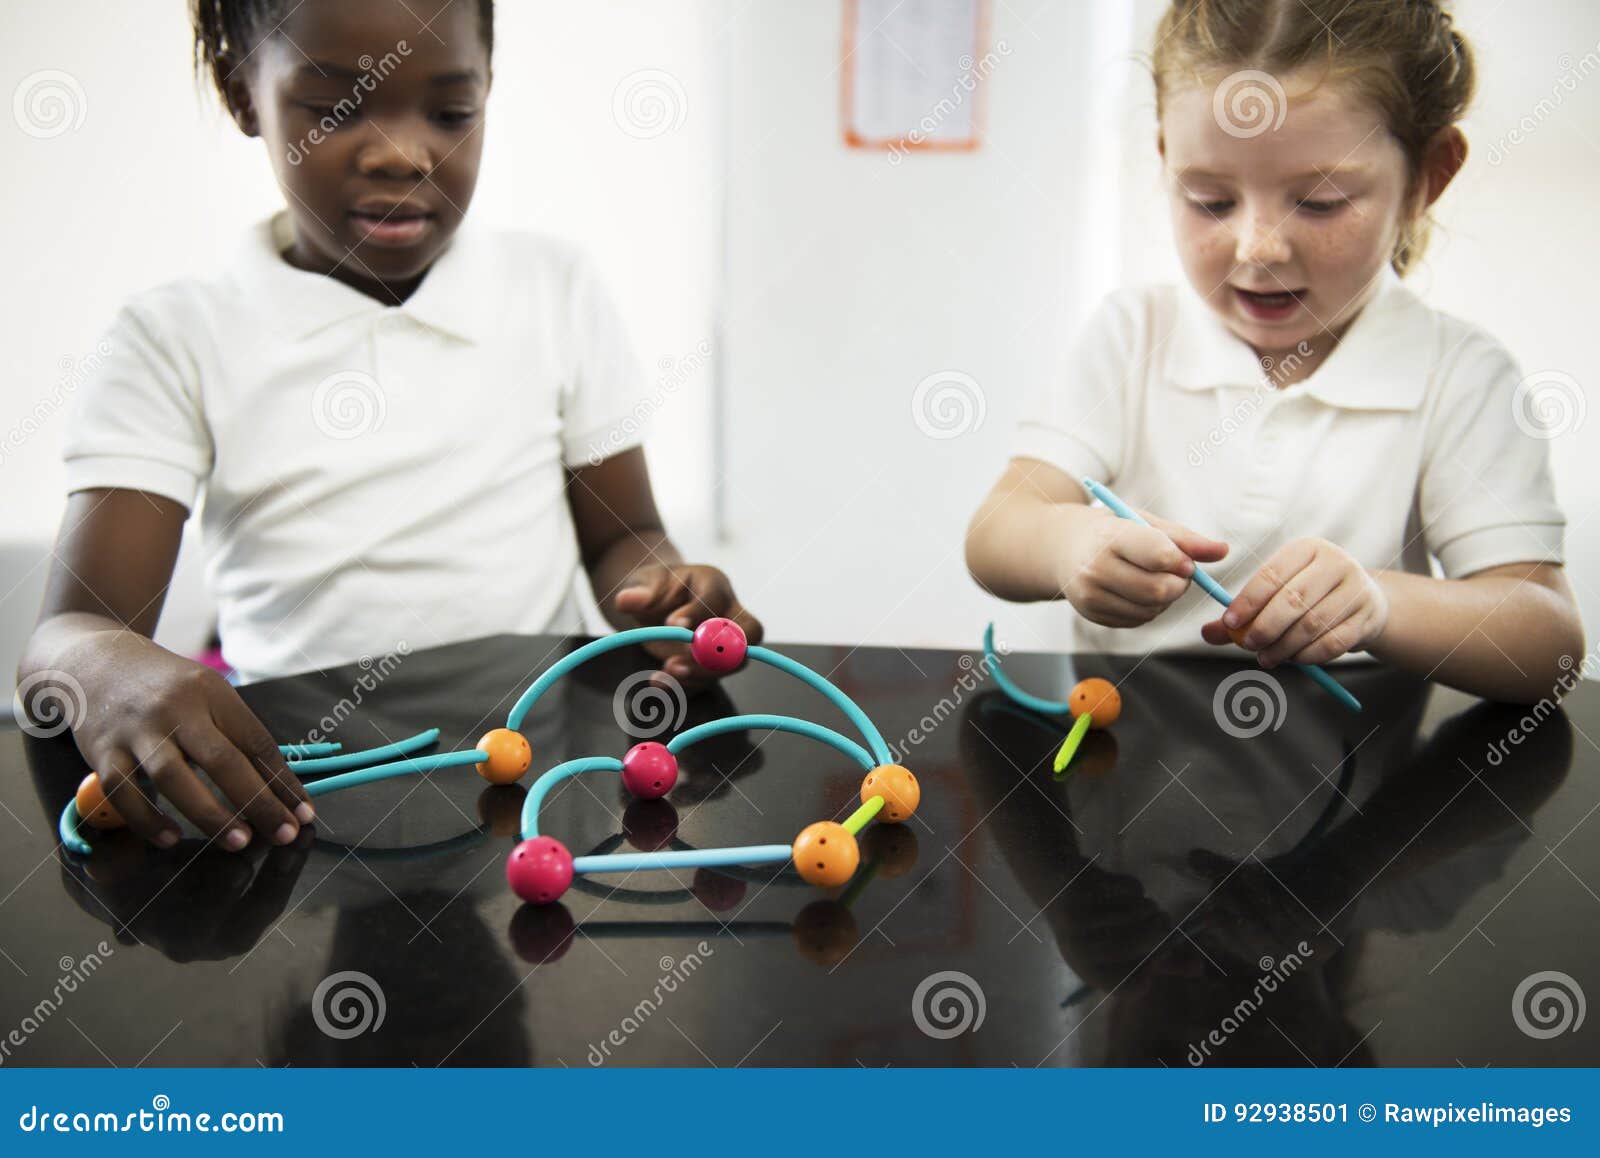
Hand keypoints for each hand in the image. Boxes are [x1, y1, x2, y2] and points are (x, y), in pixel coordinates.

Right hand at [56, 631, 313, 850]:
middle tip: (283, 833)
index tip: (303, 812)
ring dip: (209, 815)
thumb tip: (276, 785)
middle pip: (221, 759)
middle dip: (257, 801)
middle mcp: (175, 709)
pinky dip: (147, 819)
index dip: (282, 780)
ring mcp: (136, 730)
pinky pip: (123, 792)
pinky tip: (170, 838)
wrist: (96, 661)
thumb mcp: (206, 693)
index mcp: (211, 693)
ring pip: (173, 778)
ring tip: (238, 842)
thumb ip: (234, 733)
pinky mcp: (102, 750)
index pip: (255, 741)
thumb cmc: (165, 685)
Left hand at [611, 563, 763, 690]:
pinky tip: (658, 682)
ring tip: (667, 670)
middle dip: (721, 650)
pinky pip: (709, 680)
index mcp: (712, 583)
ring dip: (702, 672)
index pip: (716, 598)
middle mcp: (728, 612)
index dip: (698, 613)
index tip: (672, 623)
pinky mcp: (713, 665)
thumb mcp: (642, 582)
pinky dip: (686, 685)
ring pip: (735, 662)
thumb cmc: (654, 588)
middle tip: (684, 657)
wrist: (654, 606)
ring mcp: (726, 641)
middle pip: (750, 633)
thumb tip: (626, 600)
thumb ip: (638, 591)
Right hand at [1056, 504, 1228, 627]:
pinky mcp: (1092, 615)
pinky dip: (1150, 608)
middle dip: (1179, 584)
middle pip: (1159, 590)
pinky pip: (1139, 620)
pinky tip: (1138, 591)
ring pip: (1152, 610)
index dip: (1181, 561)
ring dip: (1166, 598)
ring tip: (1156, 578)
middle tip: (1177, 572)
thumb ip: (1184, 538)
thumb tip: (1222, 551)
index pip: (1158, 554)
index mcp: (1109, 537)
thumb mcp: (1143, 521)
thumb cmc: (1111, 530)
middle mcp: (1095, 569)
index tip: (1185, 561)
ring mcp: (1090, 596)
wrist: (1063, 548)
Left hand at [1201, 538, 1386, 666]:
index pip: (1272, 574)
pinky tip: (1294, 659)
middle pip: (1293, 599)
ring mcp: (1357, 588)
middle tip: (1246, 645)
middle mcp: (1336, 562)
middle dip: (1265, 627)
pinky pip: (1334, 642)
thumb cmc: (1310, 596)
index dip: (1248, 600)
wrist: (1365, 602)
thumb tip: (1208, 632)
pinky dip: (1309, 655)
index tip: (1230, 622)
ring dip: (1284, 646)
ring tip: (1266, 657)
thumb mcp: (1278, 594)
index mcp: (1307, 549)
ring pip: (1313, 623)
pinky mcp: (1368, 615)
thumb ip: (1243, 613)